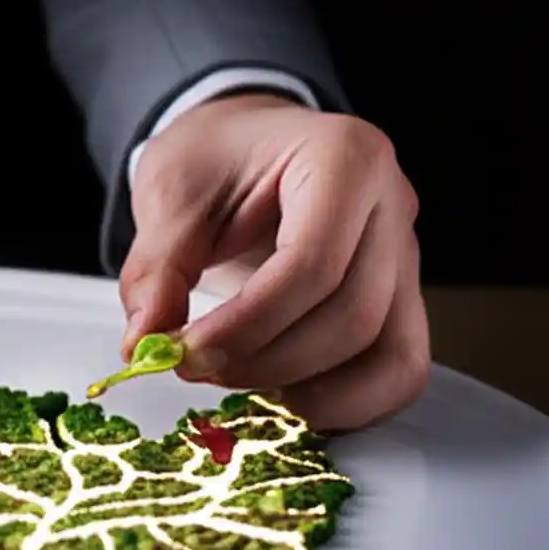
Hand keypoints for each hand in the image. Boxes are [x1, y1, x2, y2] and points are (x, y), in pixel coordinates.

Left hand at [119, 93, 428, 431]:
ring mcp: (406, 258)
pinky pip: (397, 374)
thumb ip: (157, 270)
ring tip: (234, 379)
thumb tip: (142, 347)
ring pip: (389, 355)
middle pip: (352, 316)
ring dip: (308, 393)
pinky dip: (343, 403)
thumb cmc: (214, 158)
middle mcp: (392, 206)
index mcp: (344, 157)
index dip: (246, 326)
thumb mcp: (170, 195)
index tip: (184, 354)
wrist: (243, 146)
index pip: (312, 264)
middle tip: (195, 368)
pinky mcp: (401, 303)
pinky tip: (280, 395)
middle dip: (266, 361)